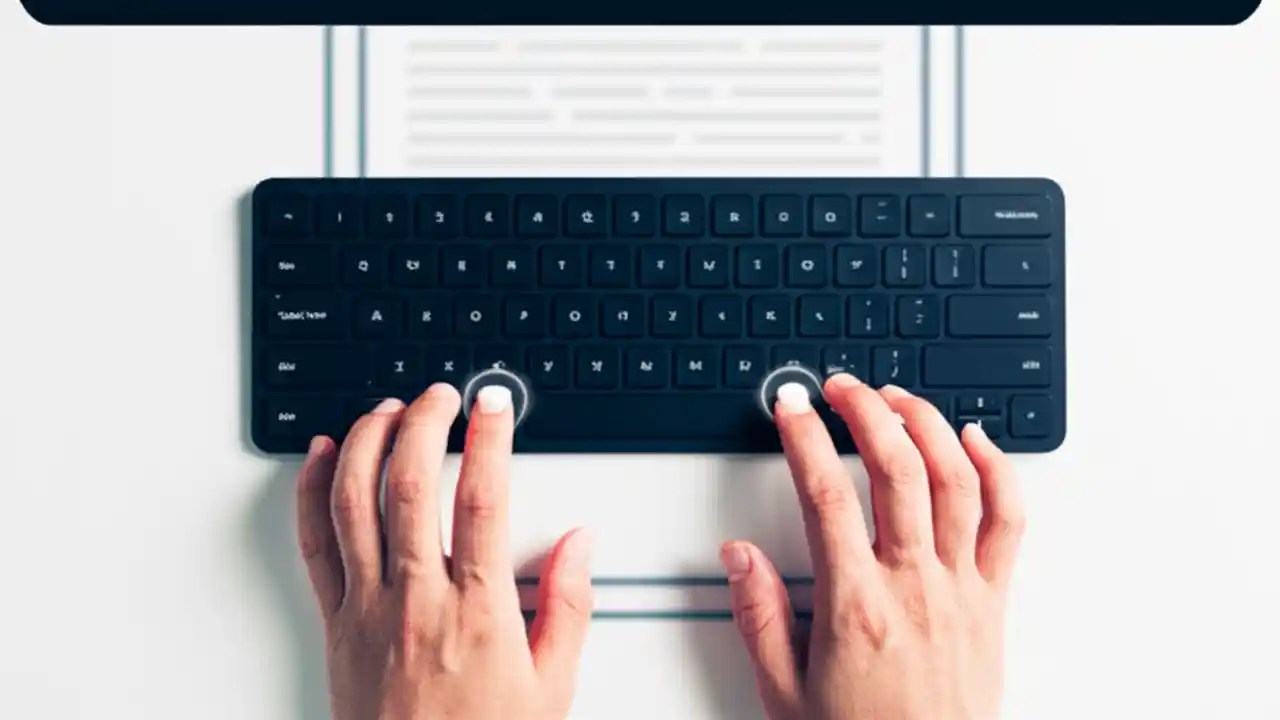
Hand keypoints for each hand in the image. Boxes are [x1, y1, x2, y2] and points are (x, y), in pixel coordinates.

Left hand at [295, 384, 594, 719]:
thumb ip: (569, 607)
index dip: (489, 439)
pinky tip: (324, 456)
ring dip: (367, 442)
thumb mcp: (552, 685)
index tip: (495, 404)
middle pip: (409, 485)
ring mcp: (368, 607)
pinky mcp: (334, 621)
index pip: (482, 499)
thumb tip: (581, 544)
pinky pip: (315, 543)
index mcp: (478, 611)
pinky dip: (313, 490)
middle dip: (424, 422)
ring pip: (354, 502)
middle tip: (441, 395)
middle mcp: (417, 600)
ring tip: (388, 410)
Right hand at [722, 374, 1024, 719]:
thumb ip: (759, 616)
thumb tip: (738, 556)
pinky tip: (976, 441)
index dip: (804, 437)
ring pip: (955, 480)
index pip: (825, 494)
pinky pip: (1009, 521)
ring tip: (896, 398)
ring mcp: (961, 588)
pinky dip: (998, 470)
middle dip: (865, 410)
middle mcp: (913, 585)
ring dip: (926, 424)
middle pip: (896, 468)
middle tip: (840, 388)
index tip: (791, 408)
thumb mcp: (784, 690)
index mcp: (855, 604)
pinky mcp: (993, 600)